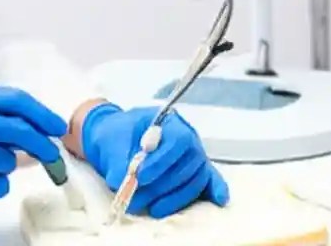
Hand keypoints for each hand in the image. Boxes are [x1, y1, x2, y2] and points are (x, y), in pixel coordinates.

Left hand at [80, 103, 229, 217]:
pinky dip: (215, 189)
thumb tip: (121, 180)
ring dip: (174, 198)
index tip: (139, 176)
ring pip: (196, 179)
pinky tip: (220, 200)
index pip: (177, 141)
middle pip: (188, 164)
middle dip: (162, 185)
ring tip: (151, 208)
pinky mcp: (194, 173)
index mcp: (169, 122)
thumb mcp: (111, 140)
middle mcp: (188, 138)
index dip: (161, 162)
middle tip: (137, 197)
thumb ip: (117, 159)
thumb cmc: (116, 135)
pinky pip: (208, 181)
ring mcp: (193, 156)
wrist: (115, 140)